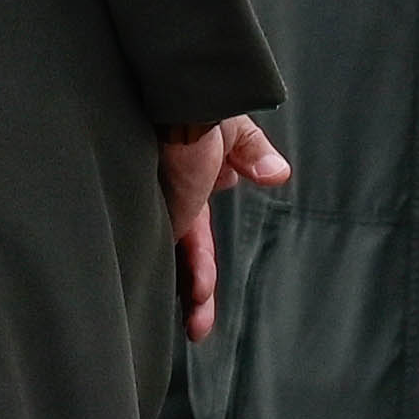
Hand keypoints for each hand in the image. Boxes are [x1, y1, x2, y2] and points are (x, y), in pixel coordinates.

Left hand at [160, 115, 289, 343]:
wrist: (170, 87)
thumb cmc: (199, 100)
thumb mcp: (233, 130)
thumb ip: (252, 153)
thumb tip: (278, 175)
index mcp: (188, 186)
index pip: (194, 240)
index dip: (200, 270)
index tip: (201, 301)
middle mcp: (165, 199)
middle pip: (178, 256)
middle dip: (194, 294)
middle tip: (198, 331)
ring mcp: (151, 201)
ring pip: (162, 254)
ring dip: (183, 290)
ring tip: (195, 327)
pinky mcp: (139, 201)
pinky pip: (144, 240)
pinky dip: (151, 265)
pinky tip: (150, 295)